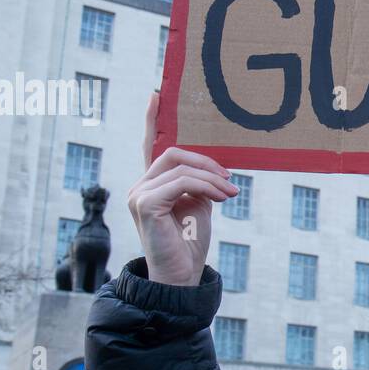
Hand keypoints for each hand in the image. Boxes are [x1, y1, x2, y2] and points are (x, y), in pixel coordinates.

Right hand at [128, 92, 238, 285]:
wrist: (181, 275)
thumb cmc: (190, 243)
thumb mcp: (198, 205)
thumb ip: (199, 183)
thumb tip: (215, 168)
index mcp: (152, 184)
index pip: (149, 146)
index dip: (152, 120)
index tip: (157, 94)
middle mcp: (139, 186)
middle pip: (173, 153)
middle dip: (206, 162)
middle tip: (230, 180)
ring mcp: (138, 194)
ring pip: (180, 167)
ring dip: (212, 178)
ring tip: (230, 194)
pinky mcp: (144, 204)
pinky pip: (181, 182)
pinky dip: (205, 187)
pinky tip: (220, 198)